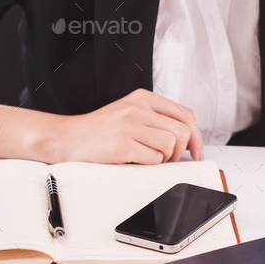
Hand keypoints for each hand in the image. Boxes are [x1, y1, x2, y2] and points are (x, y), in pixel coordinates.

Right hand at [56, 88, 203, 163]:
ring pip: (170, 144)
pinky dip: (150, 165)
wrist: (67, 138)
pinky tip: (136, 161)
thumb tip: (187, 138)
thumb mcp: (130, 113)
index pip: (185, 114)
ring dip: (165, 158)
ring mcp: (129, 125)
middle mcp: (137, 108)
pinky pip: (153, 158)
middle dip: (180, 150)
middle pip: (182, 131)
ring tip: (150, 158)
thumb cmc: (100, 130)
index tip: (196, 151)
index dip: (196, 136)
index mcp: (143, 98)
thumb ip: (156, 119)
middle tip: (169, 158)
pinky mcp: (121, 144)